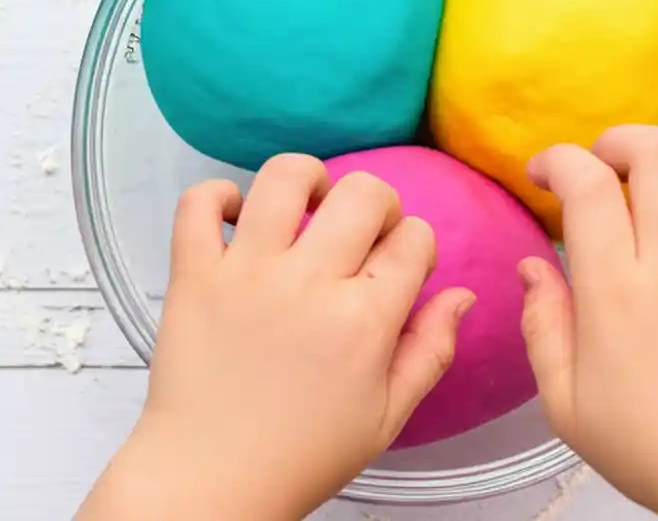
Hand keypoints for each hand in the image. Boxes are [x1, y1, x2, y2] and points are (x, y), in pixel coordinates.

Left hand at [79, 154, 474, 520]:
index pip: (414, 239)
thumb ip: (431, 351)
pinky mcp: (194, 275)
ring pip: (285, 177)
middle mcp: (309, 284)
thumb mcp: (387, 417)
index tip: (402, 264)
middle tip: (365, 230)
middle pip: (364, 193)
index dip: (416, 244)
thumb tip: (463, 296)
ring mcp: (246, 273)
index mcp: (364, 321)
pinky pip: (199, 204)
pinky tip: (238, 216)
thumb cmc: (299, 456)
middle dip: (379, 202)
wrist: (211, 480)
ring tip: (309, 204)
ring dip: (308, 179)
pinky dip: (217, 196)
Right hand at [518, 126, 657, 519]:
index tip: (544, 172)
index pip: (588, 184)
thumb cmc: (657, 449)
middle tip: (601, 165)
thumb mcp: (567, 406)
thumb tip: (532, 267)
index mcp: (616, 294)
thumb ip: (543, 327)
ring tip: (647, 182)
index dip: (559, 159)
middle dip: (617, 140)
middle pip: (654, 150)